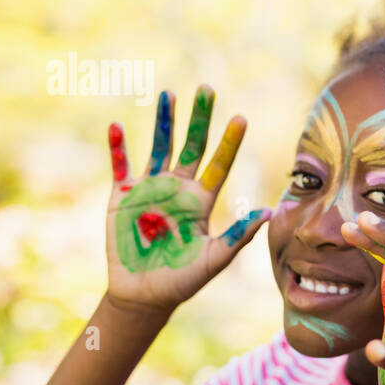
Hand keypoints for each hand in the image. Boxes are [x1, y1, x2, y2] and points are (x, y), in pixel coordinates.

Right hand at [105, 87, 269, 312]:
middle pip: (191, 146)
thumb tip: (267, 212)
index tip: (241, 118)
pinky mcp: (122, 197)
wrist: (144, 295)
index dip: (229, 142)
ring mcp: (149, 189)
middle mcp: (178, 188)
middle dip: (199, 119)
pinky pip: (120, 166)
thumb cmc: (182, 280)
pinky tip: (117, 126)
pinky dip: (118, 148)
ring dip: (163, 122)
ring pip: (159, 147)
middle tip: (207, 89)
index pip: (219, 164)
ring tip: (168, 94)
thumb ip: (237, 236)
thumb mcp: (214, 259)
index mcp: (201, 200)